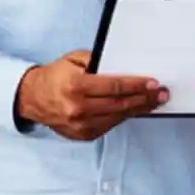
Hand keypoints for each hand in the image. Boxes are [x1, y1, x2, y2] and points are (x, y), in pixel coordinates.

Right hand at [15, 50, 166, 140]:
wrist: (32, 98)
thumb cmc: (55, 76)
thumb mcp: (74, 59)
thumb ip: (97, 60)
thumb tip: (124, 65)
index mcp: (76, 87)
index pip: (114, 87)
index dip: (136, 85)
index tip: (153, 83)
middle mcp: (78, 109)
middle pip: (120, 105)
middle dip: (145, 99)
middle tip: (162, 94)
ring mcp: (80, 125)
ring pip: (117, 117)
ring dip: (139, 110)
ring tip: (154, 102)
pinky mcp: (83, 135)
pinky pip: (109, 125)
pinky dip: (123, 117)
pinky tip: (135, 110)